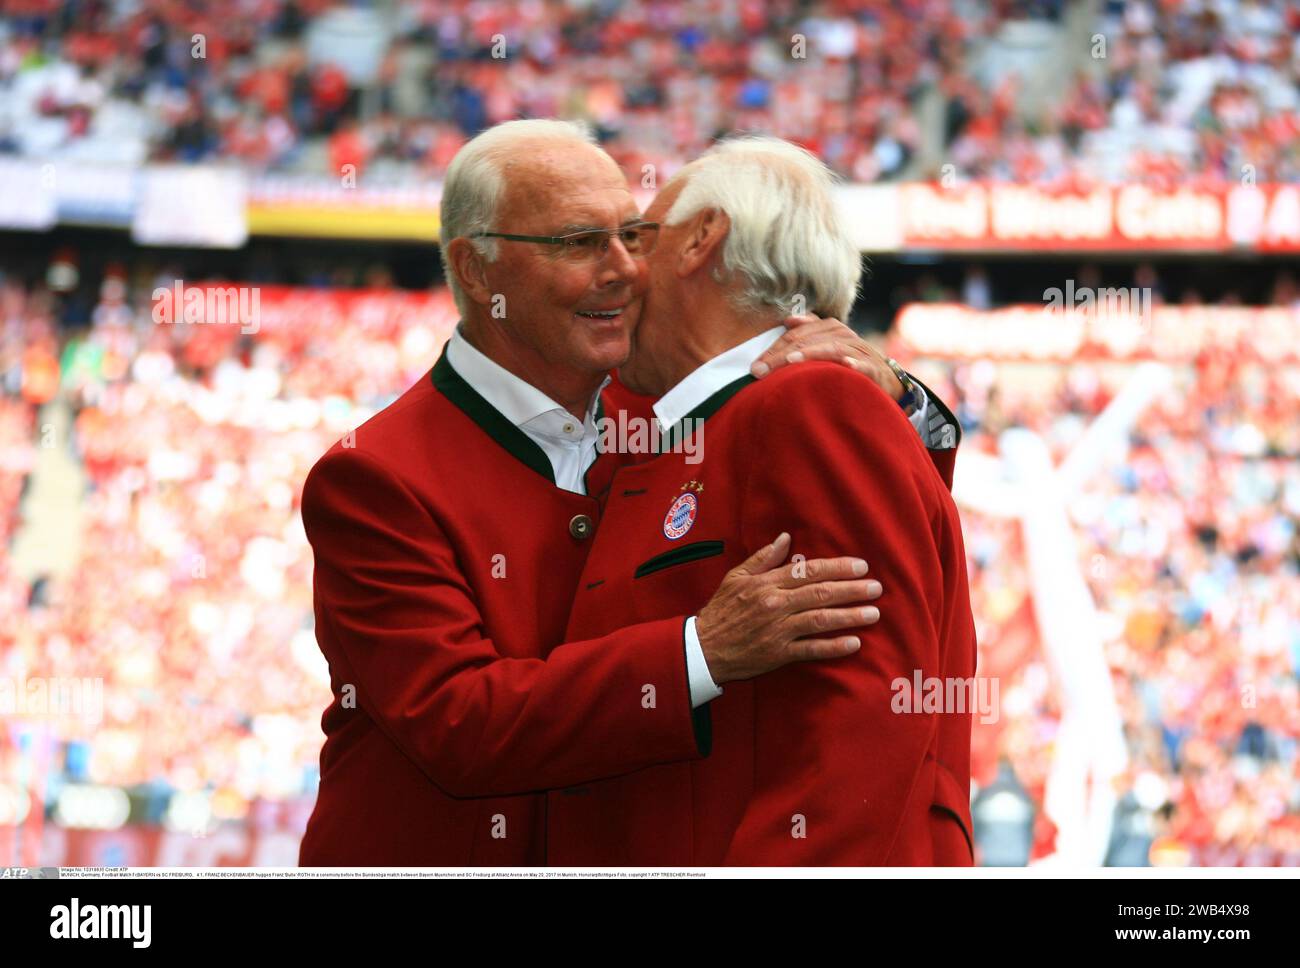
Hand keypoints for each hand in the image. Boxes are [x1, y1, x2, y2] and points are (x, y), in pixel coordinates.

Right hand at [695, 533, 882, 684]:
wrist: (702, 648)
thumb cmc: (721, 611)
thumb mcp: (736, 577)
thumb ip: (763, 558)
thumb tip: (786, 538)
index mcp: (766, 583)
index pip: (808, 571)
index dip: (837, 568)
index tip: (861, 566)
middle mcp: (775, 604)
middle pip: (820, 593)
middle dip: (852, 590)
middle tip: (876, 588)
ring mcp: (777, 630)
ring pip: (820, 620)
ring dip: (849, 616)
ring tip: (873, 613)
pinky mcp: (778, 654)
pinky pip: (811, 650)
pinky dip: (833, 647)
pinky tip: (854, 642)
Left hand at [750, 313, 903, 398]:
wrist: (887, 381)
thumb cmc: (850, 363)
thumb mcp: (828, 346)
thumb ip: (809, 333)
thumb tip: (788, 319)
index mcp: (830, 329)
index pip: (796, 335)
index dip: (773, 349)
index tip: (755, 366)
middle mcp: (844, 335)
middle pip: (808, 341)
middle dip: (782, 355)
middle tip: (761, 370)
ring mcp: (860, 351)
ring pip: (832, 348)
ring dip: (812, 353)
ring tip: (792, 361)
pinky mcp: (875, 370)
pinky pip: (864, 366)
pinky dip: (855, 365)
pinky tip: (845, 366)